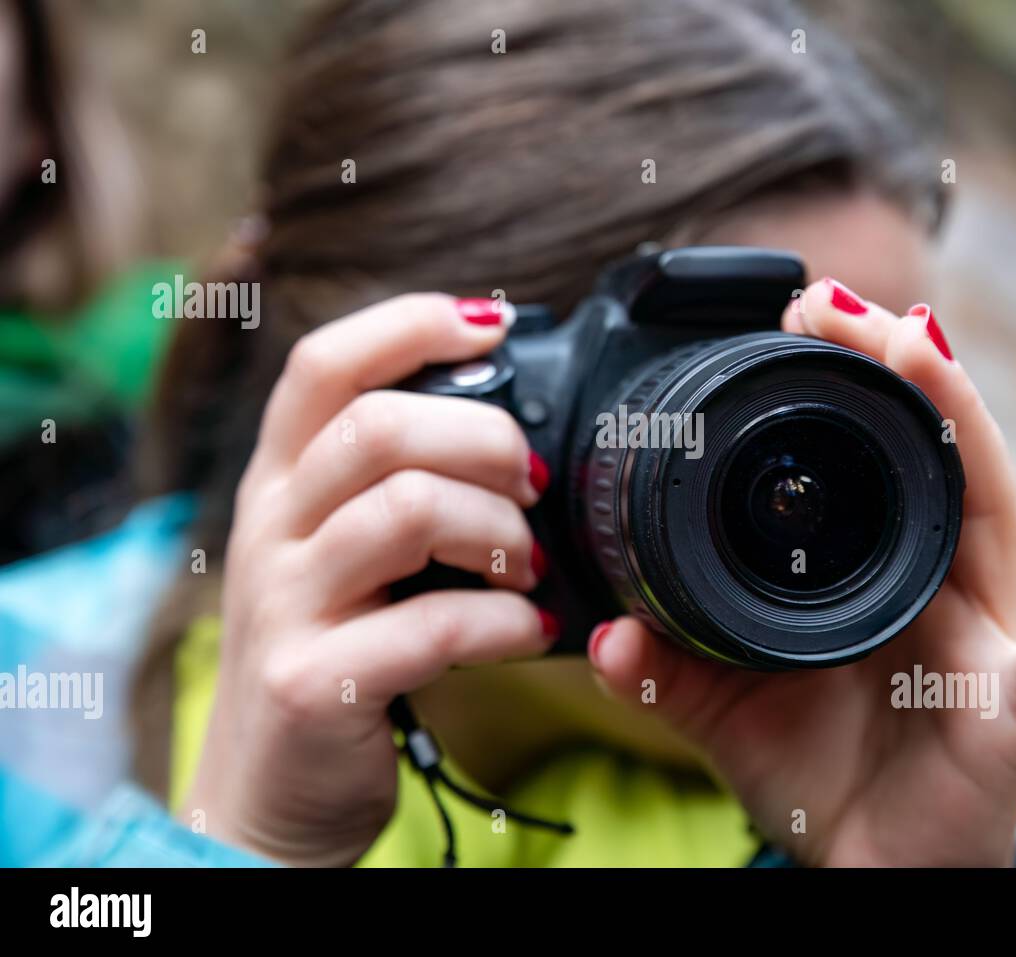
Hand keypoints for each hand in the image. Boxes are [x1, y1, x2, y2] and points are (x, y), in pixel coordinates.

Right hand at [181, 294, 555, 866]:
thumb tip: (512, 431)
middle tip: (533, 484)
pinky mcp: (311, 683)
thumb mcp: (343, 555)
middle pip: (378, 426)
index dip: (410, 324)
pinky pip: (431, 626)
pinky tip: (528, 629)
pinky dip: (504, 621)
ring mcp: (284, 605)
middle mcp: (270, 528)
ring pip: (407, 512)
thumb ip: (396, 487)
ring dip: (500, 530)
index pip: (325, 362)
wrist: (266, 794)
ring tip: (529, 563)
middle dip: (484, 440)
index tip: (495, 323)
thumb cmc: (333, 652)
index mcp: (281, 482)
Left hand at [587, 278, 1015, 866]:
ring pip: (992, 516)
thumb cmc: (818, 780)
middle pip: (935, 460)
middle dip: (895, 372)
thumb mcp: (725, 713)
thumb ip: (666, 673)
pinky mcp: (1012, 712)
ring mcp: (984, 644)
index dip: (847, 388)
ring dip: (965, 422)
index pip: (874, 462)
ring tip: (926, 342)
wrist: (863, 872)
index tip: (797, 319)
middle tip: (836, 301)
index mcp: (878, 579)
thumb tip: (602, 633)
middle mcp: (941, 592)